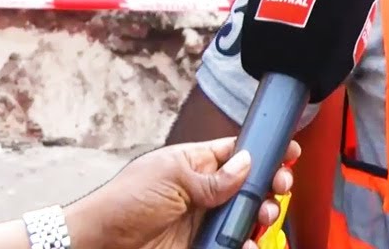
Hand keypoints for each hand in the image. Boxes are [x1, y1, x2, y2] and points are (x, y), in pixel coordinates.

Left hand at [66, 138, 301, 248]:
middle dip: (271, 186)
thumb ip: (213, 177)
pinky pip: (233, 245)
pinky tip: (249, 244)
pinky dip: (247, 246)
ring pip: (247, 217)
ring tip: (262, 218)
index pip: (237, 152)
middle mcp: (205, 192)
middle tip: (279, 187)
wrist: (99, 244)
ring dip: (262, 216)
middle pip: (251, 186)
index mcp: (196, 164)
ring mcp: (204, 221)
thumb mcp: (171, 178)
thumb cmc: (124, 202)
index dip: (264, 151)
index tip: (288, 152)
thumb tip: (247, 164)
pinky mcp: (202, 247)